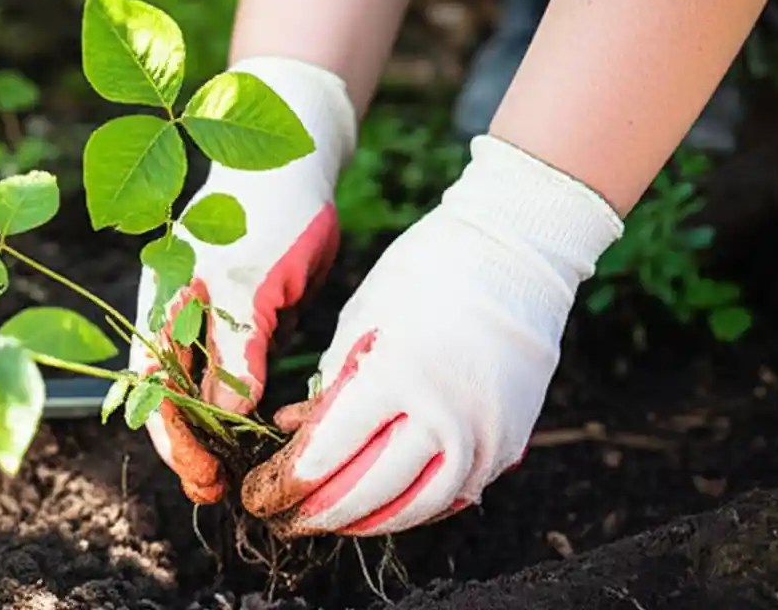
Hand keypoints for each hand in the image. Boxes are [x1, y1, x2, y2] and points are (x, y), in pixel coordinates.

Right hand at [129, 56, 356, 503]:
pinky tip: (270, 431)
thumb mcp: (249, 281)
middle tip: (225, 491)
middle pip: (176, 403)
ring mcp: (213, 322)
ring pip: (210, 395)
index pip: (155, 394)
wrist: (291, 157)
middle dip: (196, 451)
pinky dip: (251, 408)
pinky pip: (242, 376)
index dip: (177, 444)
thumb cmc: (263, 209)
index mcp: (165, 310)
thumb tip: (228, 419)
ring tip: (247, 473)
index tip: (206, 480)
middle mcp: (180, 321)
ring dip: (223, 436)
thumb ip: (236, 348)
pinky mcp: (247, 322)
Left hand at [241, 136, 623, 536]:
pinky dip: (418, 508)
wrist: (516, 254)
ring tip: (332, 524)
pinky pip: (458, 494)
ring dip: (367, 523)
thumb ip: (330, 385)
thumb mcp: (361, 319)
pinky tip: (388, 509)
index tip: (261, 495)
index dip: (288, 484)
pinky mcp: (508, 441)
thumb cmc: (426, 274)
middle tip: (285, 520)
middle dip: (318, 514)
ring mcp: (481, 434)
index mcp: (393, 377)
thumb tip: (294, 434)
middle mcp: (441, 415)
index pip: (328, 455)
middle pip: (368, 492)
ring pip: (416, 508)